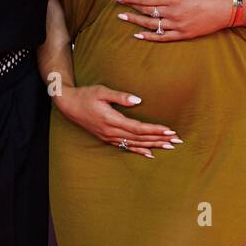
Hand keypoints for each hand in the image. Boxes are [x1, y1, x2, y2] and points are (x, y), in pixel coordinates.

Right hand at [53, 84, 179, 157]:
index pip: (138, 128)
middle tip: (176, 140)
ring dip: (153, 145)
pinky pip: (126, 147)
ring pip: (135, 144)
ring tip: (169, 146)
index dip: (155, 130)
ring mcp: (109, 137)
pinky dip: (139, 150)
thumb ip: (120, 96)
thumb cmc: (86, 95)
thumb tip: (138, 101)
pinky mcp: (107, 138)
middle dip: (159, 139)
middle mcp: (111, 132)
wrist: (69, 105)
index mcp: (112, 120)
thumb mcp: (101, 91)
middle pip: (140, 138)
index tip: (169, 130)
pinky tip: (150, 153)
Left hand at [114, 0, 233, 41]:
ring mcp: (178, 26)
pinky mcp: (183, 35)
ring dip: (136, 22)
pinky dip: (149, 36)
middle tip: (117, 6)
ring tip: (123, 18)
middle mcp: (174, 14)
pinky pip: (162, 37)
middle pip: (146, 12)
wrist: (227, 9)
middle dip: (130, 8)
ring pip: (151, 25)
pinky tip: (138, 34)